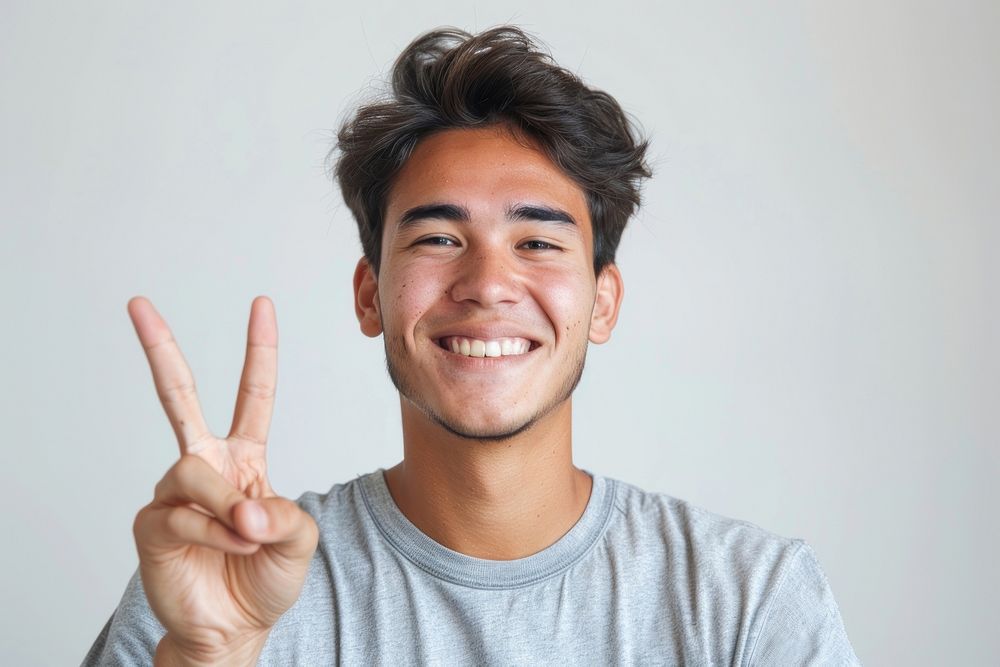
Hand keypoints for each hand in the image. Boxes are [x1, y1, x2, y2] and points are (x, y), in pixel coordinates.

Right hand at [127, 296, 317, 665]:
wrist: (234, 630)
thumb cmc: (266, 578)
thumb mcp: (298, 540)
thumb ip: (284, 515)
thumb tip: (246, 507)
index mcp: (244, 456)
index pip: (252, 394)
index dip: (259, 350)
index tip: (261, 304)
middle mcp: (205, 464)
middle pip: (179, 396)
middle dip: (159, 349)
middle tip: (138, 305)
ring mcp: (175, 492)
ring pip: (193, 470)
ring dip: (226, 505)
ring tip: (245, 536)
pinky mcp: (152, 523)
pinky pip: (180, 514)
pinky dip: (211, 533)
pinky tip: (224, 548)